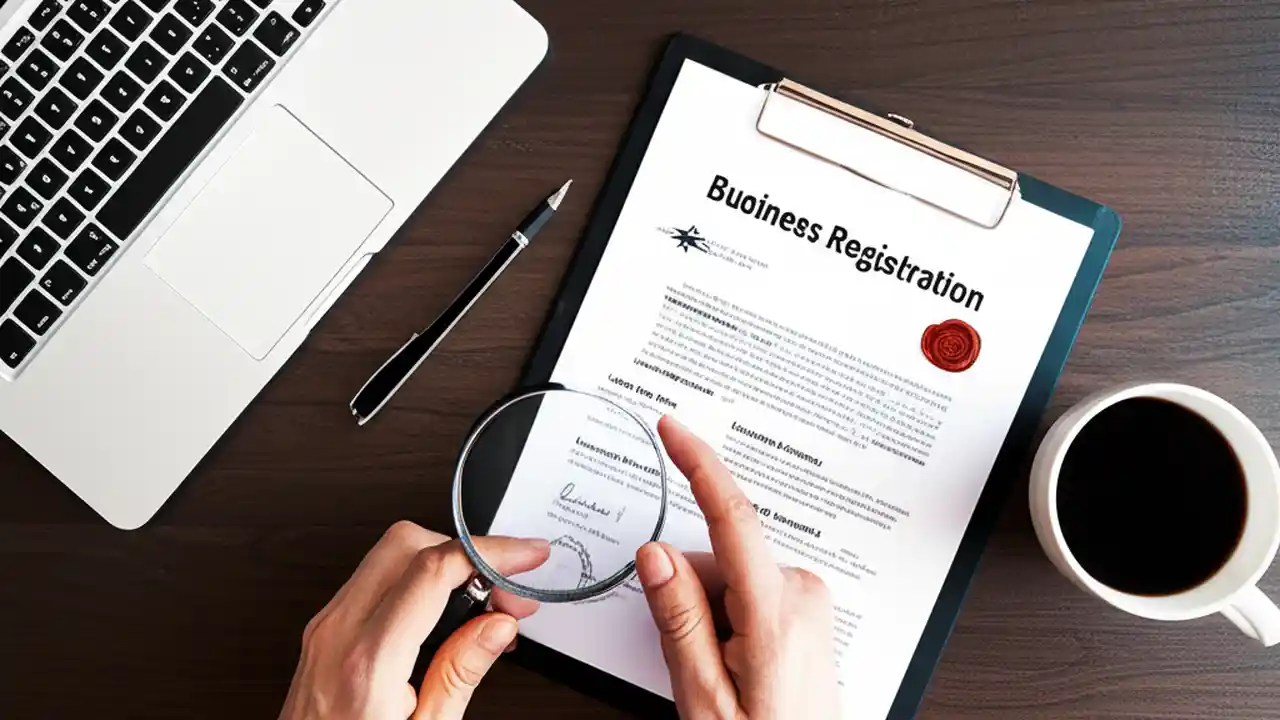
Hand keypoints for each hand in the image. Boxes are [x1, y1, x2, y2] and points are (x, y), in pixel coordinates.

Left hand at [279, 522, 548, 719]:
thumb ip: (460, 675)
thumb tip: (497, 625)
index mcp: (367, 662)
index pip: (432, 570)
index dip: (490, 552)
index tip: (526, 555)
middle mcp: (337, 633)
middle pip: (406, 543)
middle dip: (467, 552)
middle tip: (507, 591)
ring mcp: (325, 627)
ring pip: (390, 554)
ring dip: (445, 565)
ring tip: (484, 607)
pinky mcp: (323, 631)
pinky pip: (375, 580)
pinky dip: (418, 582)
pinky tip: (446, 614)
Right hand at [637, 417, 839, 718]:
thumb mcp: (705, 696)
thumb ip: (679, 620)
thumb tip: (656, 554)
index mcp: (775, 613)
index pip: (732, 519)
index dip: (699, 465)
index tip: (674, 430)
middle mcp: (800, 594)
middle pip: (715, 559)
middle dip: (688, 597)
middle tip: (694, 660)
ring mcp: (806, 600)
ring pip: (727, 578)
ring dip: (710, 615)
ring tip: (722, 672)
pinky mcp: (804, 607)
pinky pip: (747, 590)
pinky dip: (727, 617)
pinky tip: (737, 663)